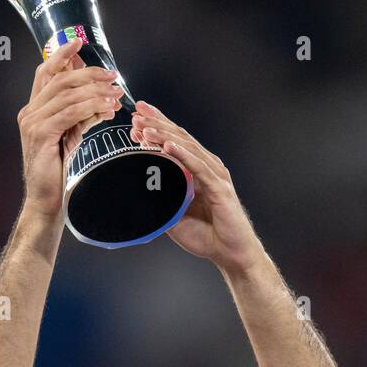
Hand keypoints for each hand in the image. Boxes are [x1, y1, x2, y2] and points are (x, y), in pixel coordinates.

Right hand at [17, 36, 123, 217]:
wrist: (45, 199)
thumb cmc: (57, 171)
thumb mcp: (70, 136)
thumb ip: (79, 115)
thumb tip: (101, 98)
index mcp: (33, 109)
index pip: (45, 72)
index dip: (61, 55)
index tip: (79, 42)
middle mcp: (29, 112)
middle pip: (61, 79)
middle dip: (90, 74)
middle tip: (113, 75)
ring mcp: (32, 122)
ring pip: (68, 94)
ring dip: (96, 91)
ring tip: (116, 94)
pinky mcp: (41, 134)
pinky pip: (70, 113)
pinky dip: (91, 108)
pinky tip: (107, 110)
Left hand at [130, 101, 262, 272]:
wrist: (230, 253)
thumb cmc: (206, 235)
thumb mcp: (173, 214)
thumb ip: (159, 199)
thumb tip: (136, 191)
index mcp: (197, 170)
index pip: (175, 142)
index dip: (157, 127)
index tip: (136, 119)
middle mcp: (208, 167)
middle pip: (180, 138)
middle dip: (157, 123)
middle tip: (137, 113)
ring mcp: (215, 175)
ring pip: (187, 149)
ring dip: (164, 136)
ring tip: (144, 129)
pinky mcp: (220, 188)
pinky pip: (199, 168)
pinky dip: (183, 155)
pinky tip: (168, 146)